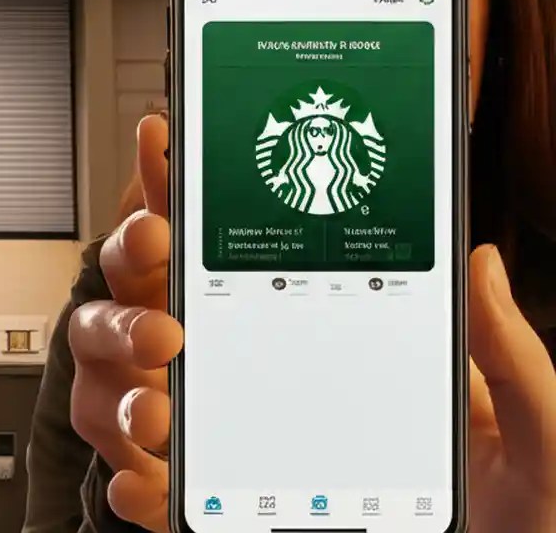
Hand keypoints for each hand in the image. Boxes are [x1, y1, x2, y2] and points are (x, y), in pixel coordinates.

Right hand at [68, 113, 174, 531]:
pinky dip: (136, 486)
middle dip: (128, 328)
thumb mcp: (219, 275)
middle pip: (105, 326)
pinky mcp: (135, 467)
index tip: (160, 233)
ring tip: (162, 421)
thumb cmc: (211, 345)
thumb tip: (161, 126)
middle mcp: (123, 344)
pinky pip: (127, 481)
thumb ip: (194, 211)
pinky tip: (150, 486)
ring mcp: (121, 406)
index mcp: (149, 290)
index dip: (137, 240)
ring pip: (103, 405)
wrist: (203, 438)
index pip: (135, 251)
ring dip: (130, 411)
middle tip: (165, 336)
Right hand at [68, 114, 555, 532]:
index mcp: (319, 332)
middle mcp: (253, 373)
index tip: (164, 142)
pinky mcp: (210, 505)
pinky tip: (148, 485)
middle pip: (150, 301)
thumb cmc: (512, 520)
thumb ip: (508, 355)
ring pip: (121, 386)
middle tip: (160, 301)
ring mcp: (223, 439)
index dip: (189, 189)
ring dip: (121, 390)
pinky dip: (131, 485)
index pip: (240, 245)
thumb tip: (483, 260)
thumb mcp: (531, 437)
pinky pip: (141, 486)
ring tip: (157, 413)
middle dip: (132, 284)